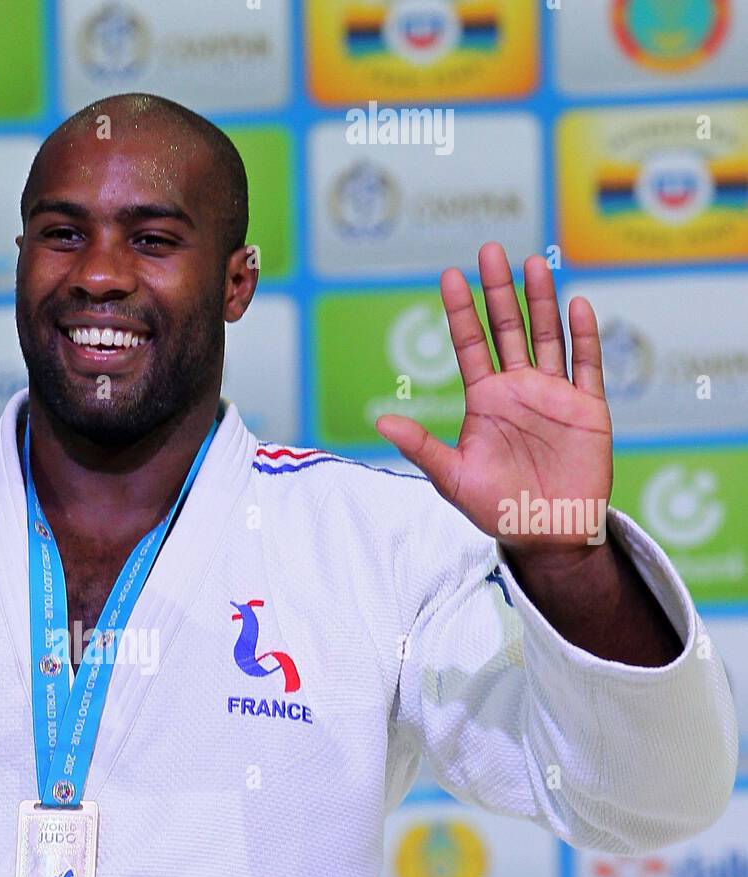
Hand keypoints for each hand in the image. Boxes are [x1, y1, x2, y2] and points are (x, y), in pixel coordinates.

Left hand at [375, 243, 612, 552]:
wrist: (544, 535)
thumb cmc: (496, 508)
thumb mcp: (452, 478)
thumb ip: (421, 447)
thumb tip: (381, 421)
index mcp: (484, 401)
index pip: (469, 345)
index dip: (460, 311)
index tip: (448, 275)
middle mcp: (518, 390)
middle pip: (507, 329)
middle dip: (498, 290)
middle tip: (489, 250)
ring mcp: (553, 395)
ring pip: (547, 337)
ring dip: (541, 301)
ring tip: (532, 263)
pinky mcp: (587, 408)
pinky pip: (587, 365)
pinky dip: (584, 337)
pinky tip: (577, 306)